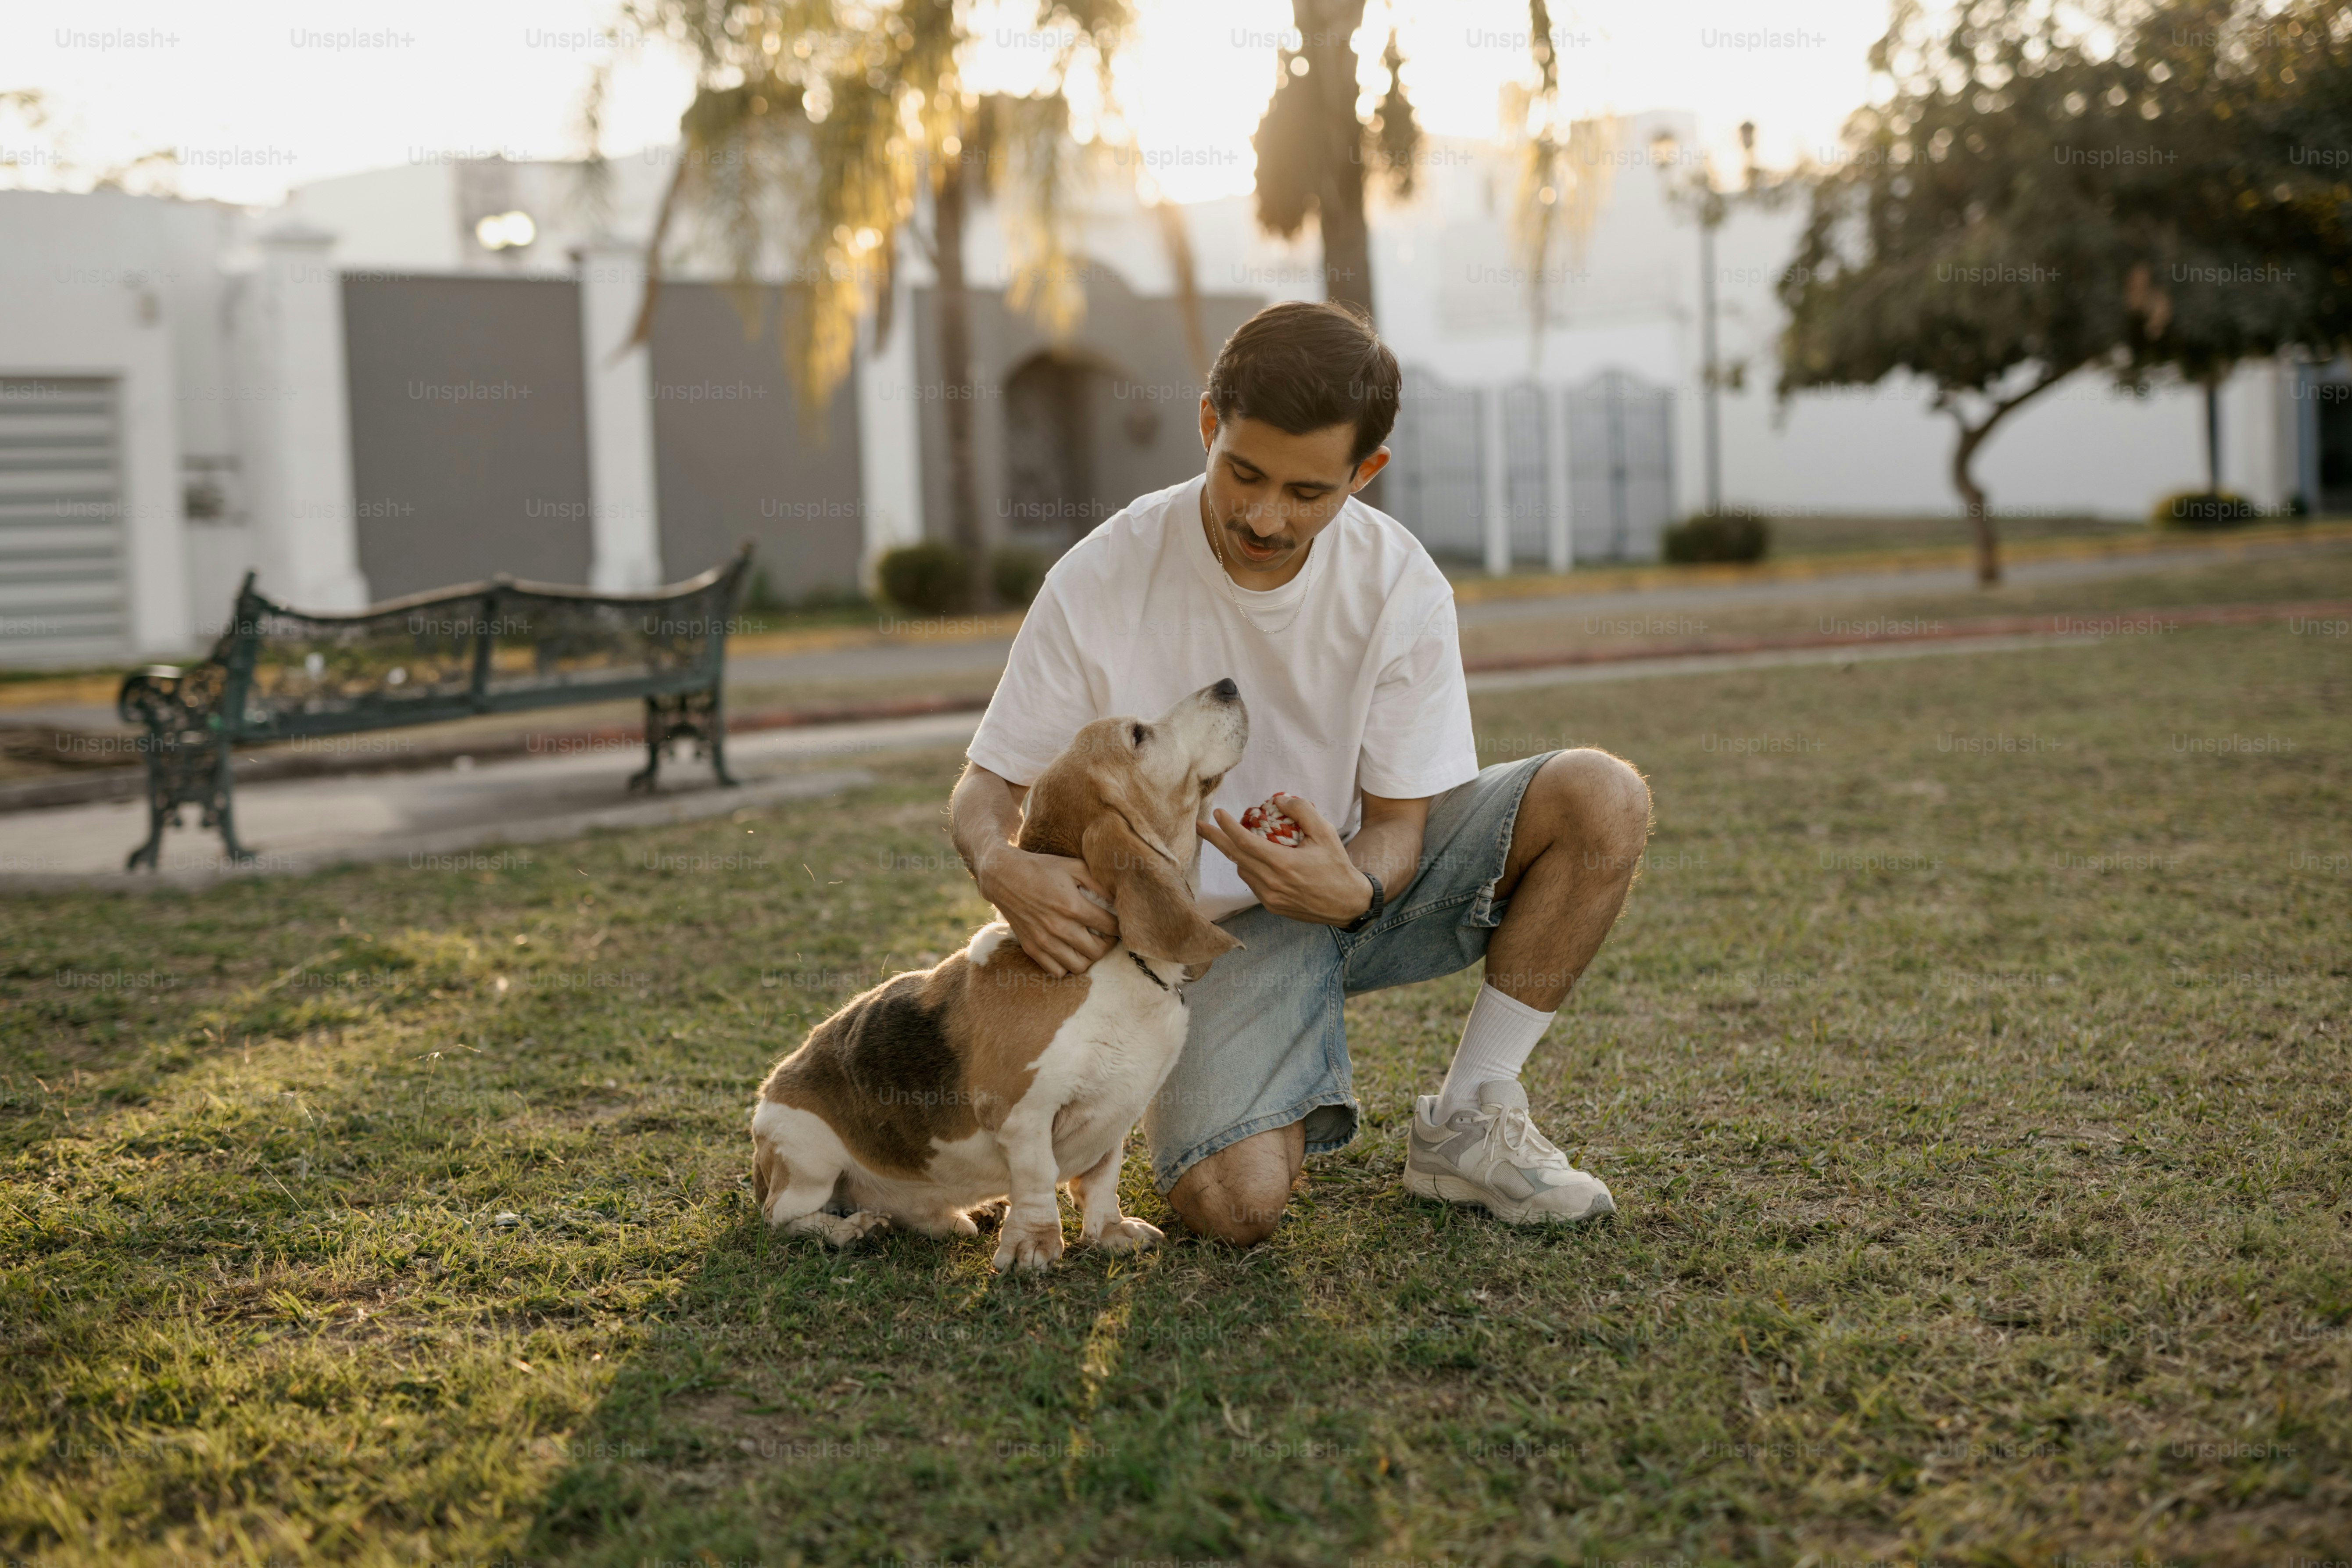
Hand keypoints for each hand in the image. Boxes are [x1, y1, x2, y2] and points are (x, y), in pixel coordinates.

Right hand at [974, 844, 1117, 976]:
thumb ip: (1098, 883)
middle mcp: (1059, 927)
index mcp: (1072, 906)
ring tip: (1088, 945)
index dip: (1119, 926)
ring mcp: (1044, 941)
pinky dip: (1067, 965)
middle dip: (1108, 944)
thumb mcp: (1074, 866)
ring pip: (1079, 966)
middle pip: (1097, 951)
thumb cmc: (1042, 868)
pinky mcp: (1032, 948)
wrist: (1004, 877)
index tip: (1117, 922)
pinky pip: (1056, 971)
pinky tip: (1069, 951)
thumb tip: (1118, 900)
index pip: (1109, 926)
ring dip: (1089, 958)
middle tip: (1106, 935)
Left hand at [1200, 793, 1375, 926]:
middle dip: (1214, 839)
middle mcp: (1272, 883)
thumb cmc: (1337, 866)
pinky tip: (1256, 860)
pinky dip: (1249, 868)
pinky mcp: (1272, 907)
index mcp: (1283, 864)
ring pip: (1242, 871)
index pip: (1244, 842)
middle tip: (1200, 826)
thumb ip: (1301, 811)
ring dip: (1235, 854)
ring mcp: (1270, 898)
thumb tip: (1278, 799)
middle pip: (1234, 857)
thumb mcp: (1325, 832)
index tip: (1217, 813)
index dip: (1227, 827)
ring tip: (1235, 839)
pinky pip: (1252, 883)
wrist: (1348, 903)